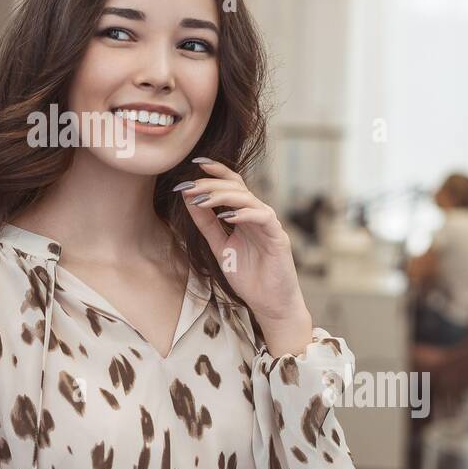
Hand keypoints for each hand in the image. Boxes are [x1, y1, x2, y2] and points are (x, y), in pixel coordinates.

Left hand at [177, 157, 312, 355]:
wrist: (269, 304)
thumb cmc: (248, 276)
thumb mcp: (219, 247)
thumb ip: (206, 224)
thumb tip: (189, 198)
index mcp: (244, 215)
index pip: (232, 184)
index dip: (215, 171)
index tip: (193, 164)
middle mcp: (258, 215)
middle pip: (236, 187)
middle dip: (211, 184)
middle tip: (189, 186)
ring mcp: (269, 224)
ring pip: (248, 199)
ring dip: (222, 196)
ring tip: (201, 199)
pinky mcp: (278, 237)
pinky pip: (262, 217)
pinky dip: (244, 214)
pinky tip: (227, 215)